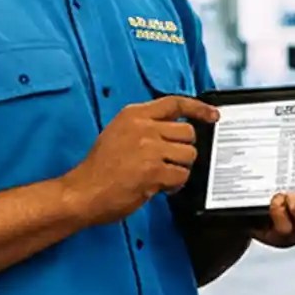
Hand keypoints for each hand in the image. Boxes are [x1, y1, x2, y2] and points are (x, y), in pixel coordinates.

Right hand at [64, 96, 218, 226]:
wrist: (82, 192)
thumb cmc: (98, 169)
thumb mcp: (118, 133)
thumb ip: (144, 127)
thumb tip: (172, 133)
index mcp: (134, 114)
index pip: (175, 103)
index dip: (198, 108)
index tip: (213, 115)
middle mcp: (143, 127)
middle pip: (187, 132)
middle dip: (183, 149)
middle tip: (169, 161)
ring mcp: (149, 148)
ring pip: (188, 154)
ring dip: (180, 168)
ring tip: (162, 176)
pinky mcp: (154, 170)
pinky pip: (181, 175)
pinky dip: (175, 184)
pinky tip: (160, 187)